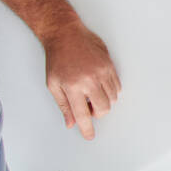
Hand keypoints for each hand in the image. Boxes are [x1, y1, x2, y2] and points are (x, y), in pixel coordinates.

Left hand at [43, 23, 120, 139]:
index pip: (83, 115)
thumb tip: (71, 122)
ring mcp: (102, 72)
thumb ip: (63, 105)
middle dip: (97, 113)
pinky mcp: (110, 66)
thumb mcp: (53, 84)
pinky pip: (117, 86)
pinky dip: (110, 91)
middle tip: (88, 106)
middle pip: (103, 109)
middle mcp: (89, 80)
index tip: (89, 136)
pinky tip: (99, 84)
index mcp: (73, 86)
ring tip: (91, 92)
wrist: (65, 34)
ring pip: (112, 99)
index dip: (87, 129)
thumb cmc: (57, 58)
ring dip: (104, 101)